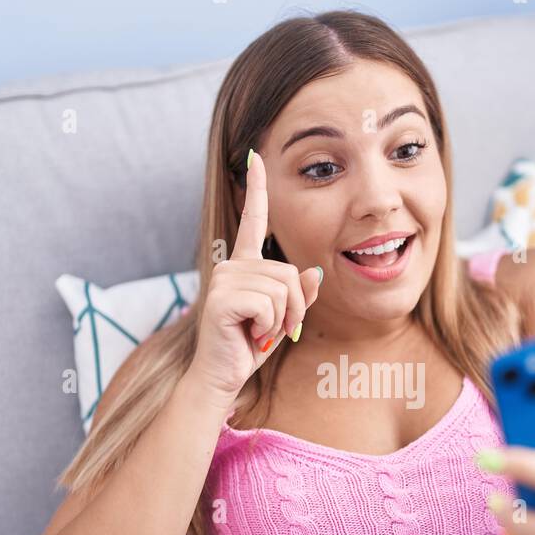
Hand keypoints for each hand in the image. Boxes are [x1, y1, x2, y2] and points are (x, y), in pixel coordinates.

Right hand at [185, 148, 322, 406]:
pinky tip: (248, 335)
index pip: (253, 222)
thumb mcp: (281, 320)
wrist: (220, 377)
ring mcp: (224, 279)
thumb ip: (298, 296)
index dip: (256, 190)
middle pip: (289, 273)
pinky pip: (269, 305)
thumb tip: (314, 274)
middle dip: (293, 308)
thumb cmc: (248, 348)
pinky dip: (268, 327)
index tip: (255, 157)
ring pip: (283, 290)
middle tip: (273, 330)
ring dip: (280, 320)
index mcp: (244, 267)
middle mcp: (231, 266)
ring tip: (258, 333)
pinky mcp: (223, 297)